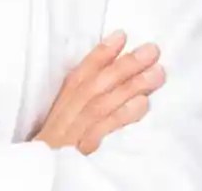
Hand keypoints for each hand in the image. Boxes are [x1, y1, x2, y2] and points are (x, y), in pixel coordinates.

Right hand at [31, 31, 164, 154]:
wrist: (43, 166)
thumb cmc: (60, 137)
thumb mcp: (67, 108)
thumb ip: (87, 87)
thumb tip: (115, 61)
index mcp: (67, 96)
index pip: (84, 69)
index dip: (102, 52)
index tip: (122, 35)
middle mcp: (72, 108)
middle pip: (100, 82)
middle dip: (126, 64)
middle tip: (152, 50)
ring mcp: (78, 128)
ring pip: (106, 102)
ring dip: (133, 85)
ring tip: (157, 73)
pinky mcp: (85, 148)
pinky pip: (106, 129)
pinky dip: (124, 115)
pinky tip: (142, 103)